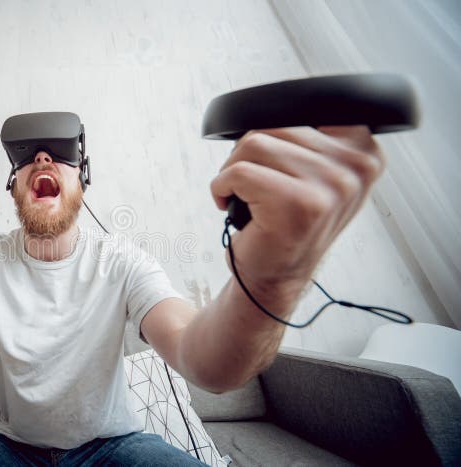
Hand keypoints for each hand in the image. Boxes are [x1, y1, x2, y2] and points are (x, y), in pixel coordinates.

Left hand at [210, 126, 384, 306]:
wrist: (272, 275)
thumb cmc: (284, 223)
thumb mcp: (316, 175)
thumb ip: (314, 137)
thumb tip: (286, 98)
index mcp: (365, 152)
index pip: (306, 110)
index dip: (277, 135)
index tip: (276, 167)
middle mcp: (357, 168)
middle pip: (276, 124)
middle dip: (248, 153)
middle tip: (251, 185)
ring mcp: (332, 186)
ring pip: (254, 144)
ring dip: (233, 170)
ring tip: (243, 194)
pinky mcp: (298, 204)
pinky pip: (238, 172)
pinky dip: (220, 186)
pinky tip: (230, 205)